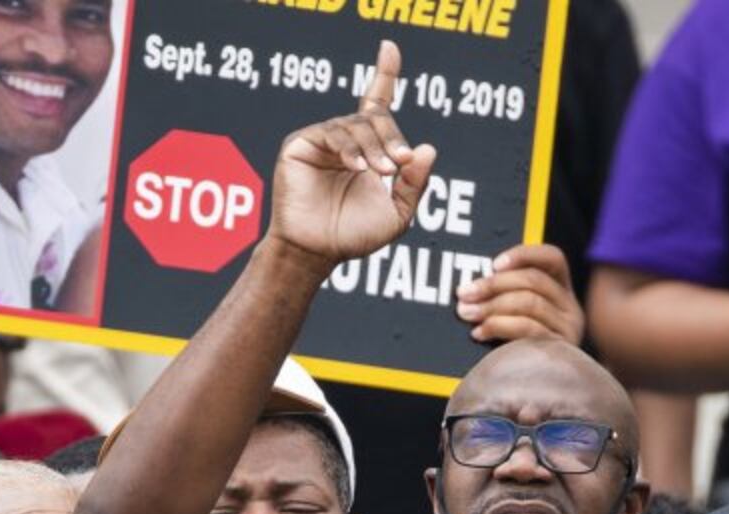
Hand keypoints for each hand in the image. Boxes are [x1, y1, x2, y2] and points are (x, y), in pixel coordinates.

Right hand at [269, 40, 436, 266]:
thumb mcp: (397, 214)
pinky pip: (330, 132)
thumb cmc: (354, 236)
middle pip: (374, 118)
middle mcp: (345, 140)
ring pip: (355, 125)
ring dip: (373, 147)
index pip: (376, 104)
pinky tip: (359, 168)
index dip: (384, 74)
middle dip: (391, 137)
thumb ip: (414, 185)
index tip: (389, 47)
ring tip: (380, 172)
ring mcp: (321, 140)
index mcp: (368, 149)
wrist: (319, 252)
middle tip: (398, 165)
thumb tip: (428, 149)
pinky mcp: (300, 145)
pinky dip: (349, 148)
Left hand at [455, 243, 584, 343]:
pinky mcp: (560, 350)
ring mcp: (568, 329)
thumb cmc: (520, 351)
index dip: (523, 254)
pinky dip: (499, 326)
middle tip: (464, 294)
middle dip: (493, 285)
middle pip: (534, 280)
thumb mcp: (518, 318)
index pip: (552, 258)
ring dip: (492, 305)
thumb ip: (507, 297)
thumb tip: (471, 289)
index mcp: (562, 291)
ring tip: (467, 314)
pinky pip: (528, 329)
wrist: (541, 398)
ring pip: (530, 302)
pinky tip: (480, 333)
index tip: (493, 264)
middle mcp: (571, 308)